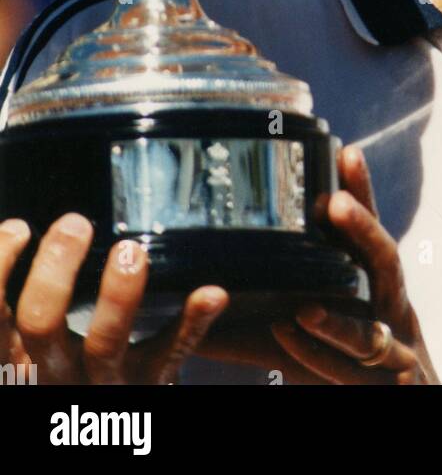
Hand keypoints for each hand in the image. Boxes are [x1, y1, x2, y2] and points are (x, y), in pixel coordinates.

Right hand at [0, 214, 227, 384]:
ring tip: (130, 252)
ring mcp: (104, 383)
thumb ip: (19, 307)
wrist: (107, 426)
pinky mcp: (151, 383)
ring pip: (105, 344)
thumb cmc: (63, 370)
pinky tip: (211, 293)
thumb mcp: (27, 348)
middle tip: (75, 225)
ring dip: (118, 295)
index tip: (20, 228)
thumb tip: (12, 230)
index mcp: (18, 358)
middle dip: (54, 272)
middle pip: (42, 325)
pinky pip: (172, 351)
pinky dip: (193, 321)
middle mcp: (54, 374)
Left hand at [270, 144, 439, 384]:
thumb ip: (274, 309)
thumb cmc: (360, 364)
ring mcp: (397, 351)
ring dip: (338, 322)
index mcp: (379, 286)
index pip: (371, 231)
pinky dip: (317, 359)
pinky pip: (351, 375)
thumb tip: (211, 280)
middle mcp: (392, 309)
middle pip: (386, 262)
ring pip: (370, 333)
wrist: (409, 402)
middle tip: (336, 203)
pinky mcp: (393, 387)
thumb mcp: (324, 328)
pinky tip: (288, 340)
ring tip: (305, 309)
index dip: (364, 191)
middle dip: (365, 231)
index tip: (347, 150)